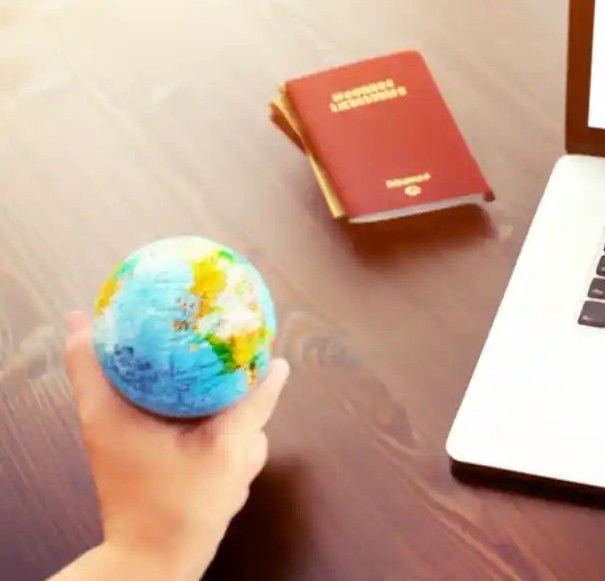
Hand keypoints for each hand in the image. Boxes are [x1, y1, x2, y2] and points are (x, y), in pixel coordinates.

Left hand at [60, 311, 289, 580]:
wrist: (159, 560)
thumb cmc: (182, 507)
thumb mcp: (228, 451)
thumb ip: (254, 406)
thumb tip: (277, 367)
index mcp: (111, 412)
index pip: (89, 351)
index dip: (101, 316)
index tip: (121, 289)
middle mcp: (108, 422)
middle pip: (111, 363)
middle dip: (140, 336)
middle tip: (173, 307)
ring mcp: (121, 442)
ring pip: (140, 391)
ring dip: (164, 372)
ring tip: (202, 349)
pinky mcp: (137, 457)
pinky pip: (157, 414)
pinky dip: (178, 400)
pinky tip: (216, 405)